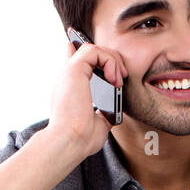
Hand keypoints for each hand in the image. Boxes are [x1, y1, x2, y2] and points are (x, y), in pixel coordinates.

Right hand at [46, 34, 126, 159]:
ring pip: (93, 49)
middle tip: (120, 78)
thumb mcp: (97, 124)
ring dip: (111, 60)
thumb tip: (110, 116)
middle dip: (110, 60)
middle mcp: (69, 78)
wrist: (71, 141)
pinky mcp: (74, 70)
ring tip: (118, 79)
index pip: (76, 62)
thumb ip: (102, 115)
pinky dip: (108, 60)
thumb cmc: (81, 139)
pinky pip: (93, 50)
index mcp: (71, 89)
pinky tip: (113, 78)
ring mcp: (70, 73)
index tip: (99, 55)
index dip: (85, 53)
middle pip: (88, 53)